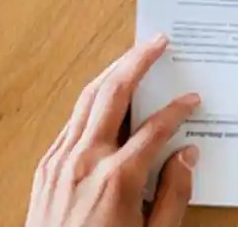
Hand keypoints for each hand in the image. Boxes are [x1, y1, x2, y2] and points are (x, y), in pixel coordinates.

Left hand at [26, 34, 200, 226]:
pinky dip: (90, 103)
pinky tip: (102, 99)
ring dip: (110, 73)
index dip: (178, 110)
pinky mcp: (45, 169)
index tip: (193, 100)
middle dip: (137, 61)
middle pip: (113, 93)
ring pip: (86, 100)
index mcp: (117, 178)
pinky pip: (70, 123)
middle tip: (156, 41)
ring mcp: (60, 162)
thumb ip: (174, 195)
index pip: (156, 128)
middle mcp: (85, 161)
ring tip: (130, 56)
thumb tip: (186, 155)